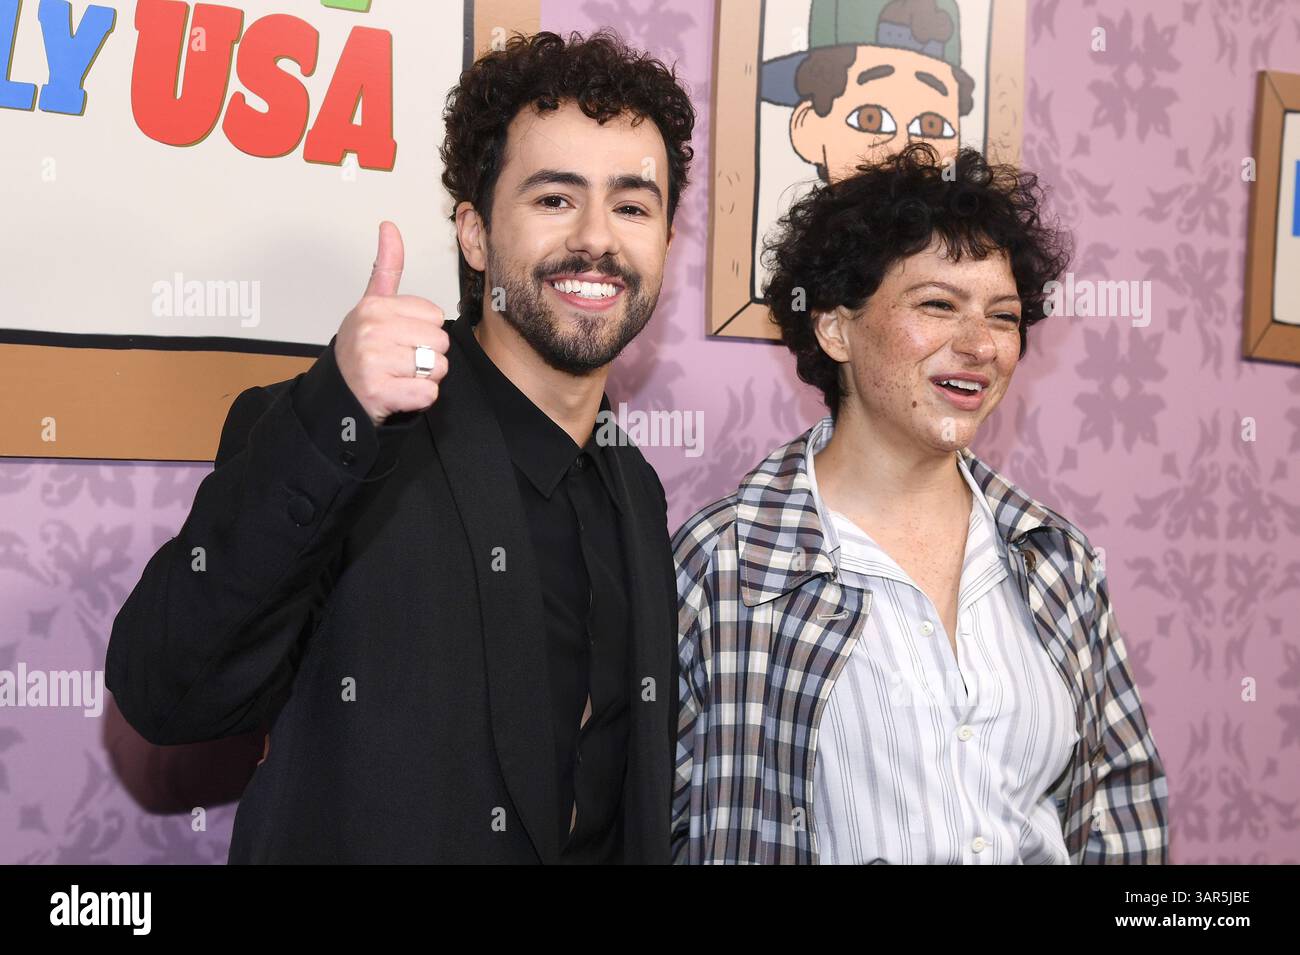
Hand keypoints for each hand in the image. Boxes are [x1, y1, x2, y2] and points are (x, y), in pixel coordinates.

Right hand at [334, 221, 448, 427]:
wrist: (337, 394)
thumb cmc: (361, 350)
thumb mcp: (371, 304)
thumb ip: (386, 267)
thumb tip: (389, 226)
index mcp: (375, 306)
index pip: (435, 316)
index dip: (424, 331)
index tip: (400, 338)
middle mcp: (371, 329)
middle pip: (440, 342)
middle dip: (427, 357)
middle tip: (399, 362)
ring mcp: (373, 360)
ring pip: (437, 368)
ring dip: (423, 379)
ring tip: (398, 377)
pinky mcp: (378, 391)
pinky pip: (428, 393)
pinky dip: (418, 399)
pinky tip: (398, 393)